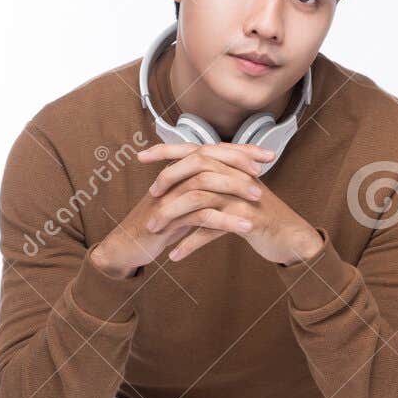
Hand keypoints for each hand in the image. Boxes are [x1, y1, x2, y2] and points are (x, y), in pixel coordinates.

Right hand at [88, 141, 272, 277]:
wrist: (129, 246)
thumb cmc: (160, 225)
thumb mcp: (186, 204)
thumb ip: (206, 193)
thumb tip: (235, 184)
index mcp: (179, 170)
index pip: (213, 151)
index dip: (241, 150)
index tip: (268, 155)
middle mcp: (173, 178)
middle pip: (209, 159)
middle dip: (239, 164)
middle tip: (264, 173)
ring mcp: (169, 196)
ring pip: (206, 184)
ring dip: (235, 190)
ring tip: (259, 199)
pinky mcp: (168, 218)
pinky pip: (201, 215)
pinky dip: (225, 220)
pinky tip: (245, 228)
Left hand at [137, 143, 323, 265]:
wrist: (291, 237)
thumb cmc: (259, 216)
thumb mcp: (235, 195)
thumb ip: (213, 183)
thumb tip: (182, 179)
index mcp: (231, 166)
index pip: (195, 149)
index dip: (167, 150)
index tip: (141, 155)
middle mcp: (236, 176)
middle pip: (195, 168)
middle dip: (167, 181)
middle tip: (149, 198)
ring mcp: (241, 197)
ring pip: (198, 199)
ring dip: (172, 216)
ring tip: (154, 231)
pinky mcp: (245, 220)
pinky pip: (211, 230)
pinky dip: (190, 243)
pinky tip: (175, 255)